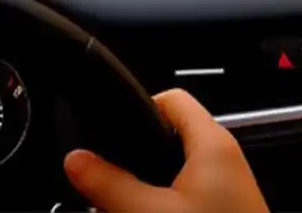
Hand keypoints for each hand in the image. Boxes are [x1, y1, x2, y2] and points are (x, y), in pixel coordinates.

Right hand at [63, 88, 268, 212]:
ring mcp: (225, 190)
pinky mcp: (223, 212)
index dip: (136, 107)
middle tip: (105, 175)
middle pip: (167, 137)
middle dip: (132, 155)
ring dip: (144, 185)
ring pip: (172, 170)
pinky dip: (160, 203)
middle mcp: (223, 161)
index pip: (170, 99)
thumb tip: (75, 160)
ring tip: (119, 202)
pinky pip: (183, 196)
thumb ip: (109, 184)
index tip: (108, 131)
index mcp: (212, 145)